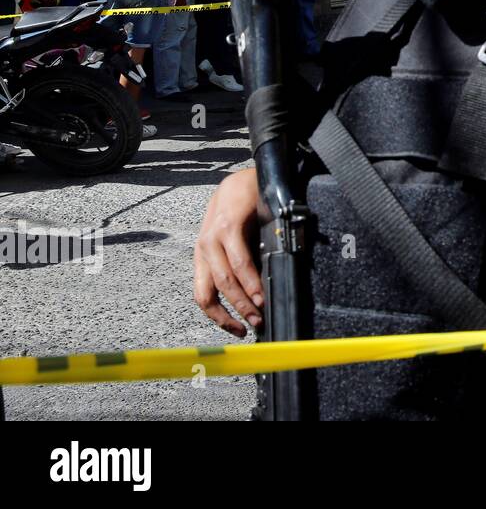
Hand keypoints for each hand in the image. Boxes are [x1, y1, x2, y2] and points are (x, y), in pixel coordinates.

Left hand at [194, 168, 262, 335]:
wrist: (246, 177)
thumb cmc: (244, 211)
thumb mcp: (238, 241)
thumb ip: (242, 265)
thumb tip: (257, 296)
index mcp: (203, 257)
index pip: (203, 296)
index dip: (219, 318)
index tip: (239, 330)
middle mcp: (203, 250)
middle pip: (209, 294)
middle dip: (232, 315)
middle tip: (254, 325)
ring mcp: (213, 237)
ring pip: (224, 280)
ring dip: (243, 300)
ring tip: (259, 311)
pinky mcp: (228, 226)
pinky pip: (238, 260)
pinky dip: (249, 278)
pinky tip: (259, 289)